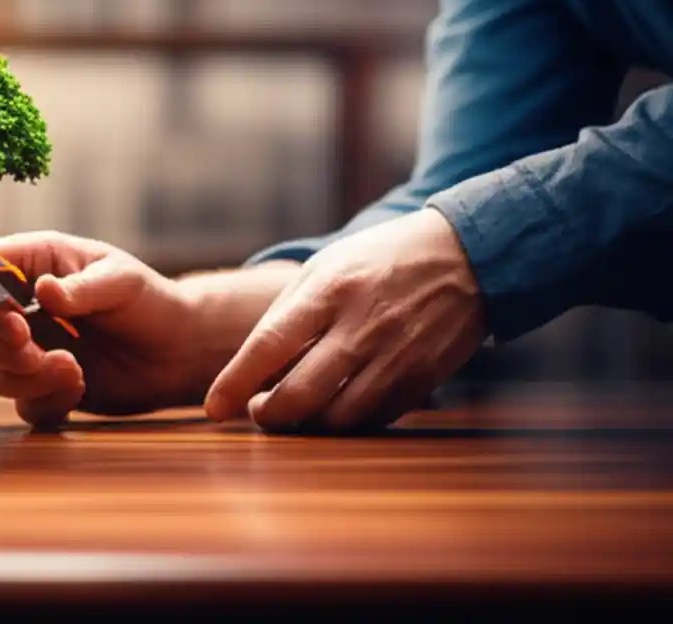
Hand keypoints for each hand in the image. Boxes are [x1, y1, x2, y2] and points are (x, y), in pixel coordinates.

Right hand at [0, 231, 206, 426]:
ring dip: (28, 378)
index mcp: (35, 265)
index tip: (9, 315)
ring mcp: (32, 351)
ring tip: (74, 369)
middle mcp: (24, 309)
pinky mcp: (46, 389)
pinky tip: (79, 388)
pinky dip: (48, 401)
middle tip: (32, 352)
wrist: (178, 350)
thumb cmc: (149, 300)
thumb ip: (80, 288)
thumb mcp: (120, 281)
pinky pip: (25, 405)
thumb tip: (44, 290)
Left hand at [204, 207, 486, 432]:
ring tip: (290, 413)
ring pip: (337, 418)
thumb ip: (289, 312)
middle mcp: (361, 325)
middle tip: (256, 411)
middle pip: (300, 394)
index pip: (269, 344)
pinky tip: (331, 409)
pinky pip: (372, 419)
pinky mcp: (421, 379)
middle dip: (267, 415)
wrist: (468, 255)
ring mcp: (395, 356)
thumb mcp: (327, 266)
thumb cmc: (380, 260)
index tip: (214, 408)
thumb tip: (251, 366)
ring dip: (304, 426)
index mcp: (329, 289)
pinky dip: (343, 423)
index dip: (235, 381)